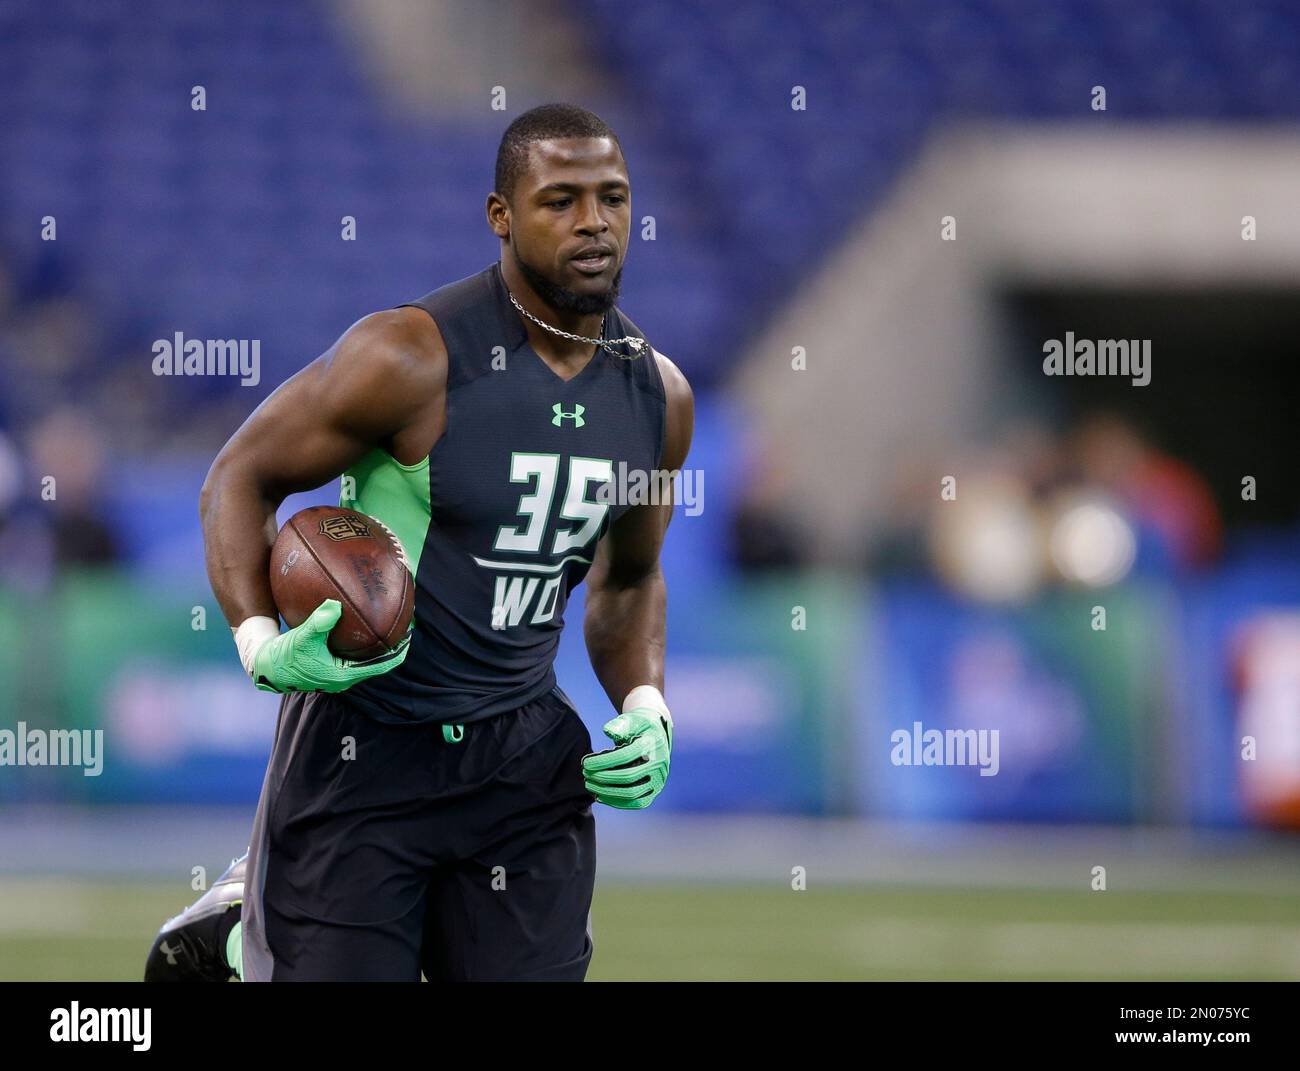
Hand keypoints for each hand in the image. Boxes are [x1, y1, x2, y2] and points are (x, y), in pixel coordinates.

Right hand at [251, 599, 409, 693]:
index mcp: (344, 675)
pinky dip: (360, 641)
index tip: (410, 635)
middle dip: (390, 645)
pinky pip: (352, 653)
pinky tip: (358, 624)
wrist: (266, 665)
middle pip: (377, 661)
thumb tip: (336, 606)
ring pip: (365, 658)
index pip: (382, 665)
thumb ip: (320, 623)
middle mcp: (344, 677)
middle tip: (403, 625)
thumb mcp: (302, 638)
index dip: (398, 652)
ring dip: (376, 644)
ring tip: (387, 624)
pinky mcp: (329, 666)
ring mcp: (337, 672)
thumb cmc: (284, 655)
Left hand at [582, 703, 672, 809]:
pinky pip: (636, 802)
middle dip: (603, 778)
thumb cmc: (639, 726)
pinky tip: (600, 796)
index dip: (603, 762)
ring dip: (608, 792)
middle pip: (628, 777)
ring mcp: (659, 780)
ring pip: (632, 793)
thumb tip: (607, 731)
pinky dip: (617, 802)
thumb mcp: (631, 719)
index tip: (585, 764)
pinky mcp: (654, 791)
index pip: (625, 756)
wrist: (657, 735)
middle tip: (585, 775)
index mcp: (653, 744)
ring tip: (590, 785)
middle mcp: (659, 764)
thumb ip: (620, 724)